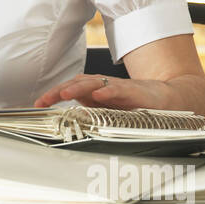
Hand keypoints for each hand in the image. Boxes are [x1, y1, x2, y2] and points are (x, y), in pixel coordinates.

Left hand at [34, 74, 170, 110]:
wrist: (165, 98)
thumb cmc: (134, 104)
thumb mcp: (106, 110)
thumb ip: (88, 111)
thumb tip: (66, 120)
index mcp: (94, 91)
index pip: (69, 89)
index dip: (53, 95)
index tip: (38, 105)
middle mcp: (103, 86)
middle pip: (76, 83)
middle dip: (59, 90)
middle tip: (44, 100)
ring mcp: (117, 87)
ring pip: (93, 83)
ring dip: (77, 87)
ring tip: (64, 93)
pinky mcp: (132, 91)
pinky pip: (118, 89)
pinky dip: (107, 91)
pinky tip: (98, 95)